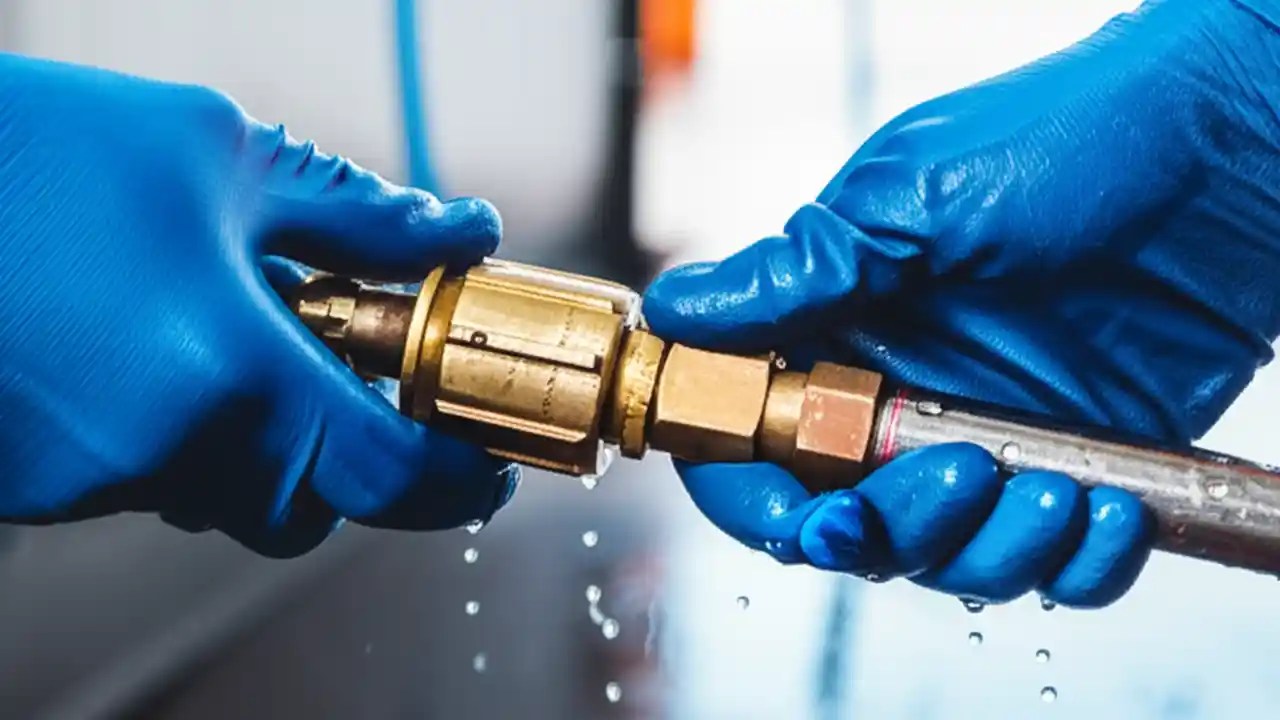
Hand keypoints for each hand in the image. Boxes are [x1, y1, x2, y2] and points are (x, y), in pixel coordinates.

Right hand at [0, 54, 517, 556]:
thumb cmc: (20, 154)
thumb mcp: (212, 153)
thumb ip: (354, 216)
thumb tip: (456, 232)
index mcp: (227, 375)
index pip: (389, 478)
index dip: (454, 478)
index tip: (482, 463)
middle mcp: (155, 453)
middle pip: (309, 504)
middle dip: (341, 446)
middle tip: (342, 369)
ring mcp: (83, 481)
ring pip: (225, 495)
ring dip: (254, 432)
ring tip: (217, 328)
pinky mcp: (33, 484)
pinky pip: (146, 479)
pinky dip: (175, 429)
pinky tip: (145, 345)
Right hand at [643, 0, 1279, 606]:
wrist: (1230, 147)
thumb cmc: (1068, 138)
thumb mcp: (911, 196)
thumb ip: (797, 272)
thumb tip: (678, 313)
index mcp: (839, 330)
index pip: (751, 442)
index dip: (752, 498)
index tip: (800, 518)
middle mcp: (900, 394)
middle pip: (846, 524)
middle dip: (890, 532)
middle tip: (954, 476)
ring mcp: (986, 437)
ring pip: (949, 562)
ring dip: (993, 552)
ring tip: (1051, 486)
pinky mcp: (1075, 466)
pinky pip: (1058, 567)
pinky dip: (1079, 566)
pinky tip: (1105, 507)